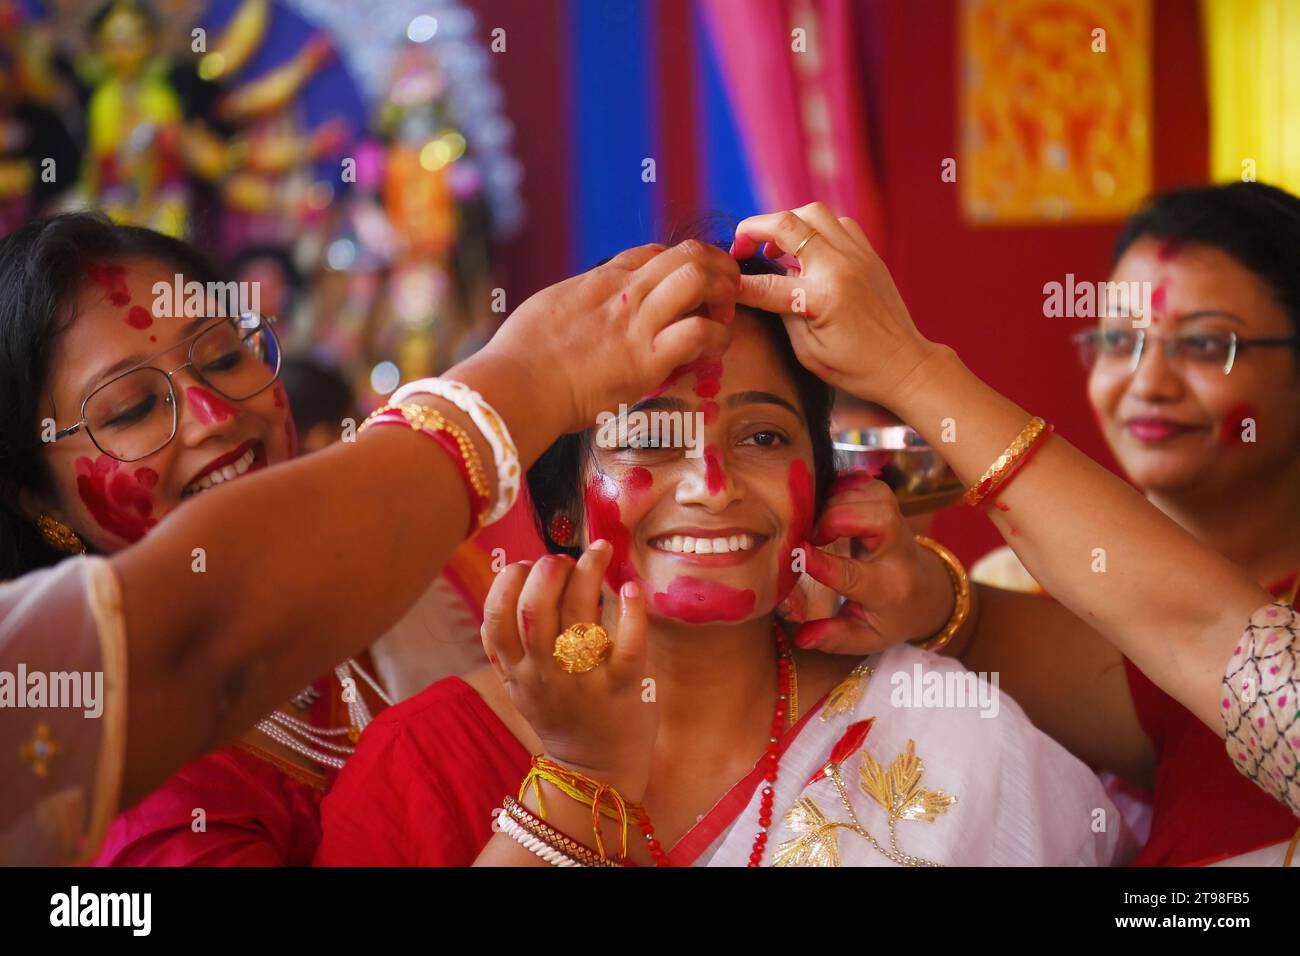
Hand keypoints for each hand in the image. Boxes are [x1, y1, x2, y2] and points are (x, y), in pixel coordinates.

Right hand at [480, 541, 655, 800]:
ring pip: (579, 618)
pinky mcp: (623, 686)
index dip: (508, 583)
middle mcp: (545, 673)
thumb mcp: (519, 685)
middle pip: (535, 612)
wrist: (594, 770)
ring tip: (599, 552)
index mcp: (517, 670)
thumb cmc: (560, 713)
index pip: (496, 618)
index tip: (526, 566)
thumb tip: (516, 578)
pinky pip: (629, 645)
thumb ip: (509, 643)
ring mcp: (584, 680)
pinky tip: (631, 588)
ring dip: (588, 573)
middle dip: (547, 572)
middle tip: (563, 559)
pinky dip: (632, 612)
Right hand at [484, 241, 739, 434]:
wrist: (514, 385)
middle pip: (686, 253)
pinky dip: (718, 337)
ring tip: (722, 318)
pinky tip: (714, 350)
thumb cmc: (519, 357)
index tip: (688, 287)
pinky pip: (698, 332)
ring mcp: (637, 324)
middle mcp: (625, 294)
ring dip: (723, 294)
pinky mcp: (646, 361)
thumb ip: (577, 302)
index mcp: (601, 281)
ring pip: (698, 278)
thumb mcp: (549, 308)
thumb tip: (582, 307)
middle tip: (722, 297)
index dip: (680, 263)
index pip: (653, 252)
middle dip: (716, 267)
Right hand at [732, 202, 935, 404]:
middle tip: (740, 247)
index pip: (766, 282)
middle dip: (754, 228)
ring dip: (786, 223)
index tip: (720, 281)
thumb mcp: (807, 350)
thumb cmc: (854, 367)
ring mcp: (858, 255)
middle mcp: (841, 267)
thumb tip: (759, 288)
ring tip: (774, 248)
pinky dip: (815, 228)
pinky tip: (806, 251)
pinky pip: (838, 222)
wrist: (903, 363)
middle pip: (788, 224)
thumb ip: (782, 312)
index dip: (737, 282)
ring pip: (814, 213)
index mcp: (823, 297)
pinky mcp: (869, 254)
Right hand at [793, 474, 953, 653]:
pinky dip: (843, 488)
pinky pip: (869, 485)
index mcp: (889, 590)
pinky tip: (827, 503)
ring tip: (816, 521)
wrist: (926, 593)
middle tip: (810, 534)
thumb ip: (835, 638)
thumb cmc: (889, 617)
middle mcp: (898, 552)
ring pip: (875, 495)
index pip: (856, 576)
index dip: (826, 564)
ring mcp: (898, 524)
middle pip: (878, 519)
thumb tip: (803, 637)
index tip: (798, 553)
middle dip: (838, 517)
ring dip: (839, 500)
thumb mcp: (866, 638)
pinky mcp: (890, 505)